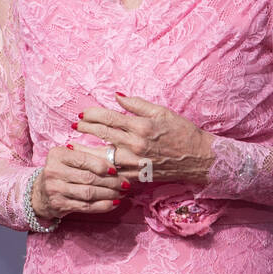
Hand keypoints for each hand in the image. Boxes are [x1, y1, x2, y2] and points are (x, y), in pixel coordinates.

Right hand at [31, 144, 123, 218]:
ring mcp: (55, 189)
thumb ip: (88, 156)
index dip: (103, 165)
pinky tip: (114, 203)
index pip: (84, 159)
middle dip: (111, 181)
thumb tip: (117, 159)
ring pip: (89, 193)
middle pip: (89, 177)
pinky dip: (102, 206)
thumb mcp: (69, 159)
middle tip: (125, 183)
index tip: (116, 170)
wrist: (40, 193)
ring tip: (122, 193)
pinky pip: (86, 206)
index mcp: (57, 155)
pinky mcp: (59, 205)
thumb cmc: (61, 172)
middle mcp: (53, 171)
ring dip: (109, 194)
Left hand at [75, 93, 215, 186]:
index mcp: (142, 126)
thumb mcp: (162, 112)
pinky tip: (90, 166)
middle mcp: (136, 145)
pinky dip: (100, 169)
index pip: (109, 118)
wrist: (197, 157)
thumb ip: (137, 104)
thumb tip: (117, 97)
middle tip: (75, 125)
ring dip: (87, 150)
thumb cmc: (182, 131)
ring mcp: (136, 163)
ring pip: (103, 157)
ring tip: (74, 146)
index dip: (93, 115)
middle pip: (103, 135)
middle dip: (86, 129)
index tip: (83, 113)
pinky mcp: (137, 176)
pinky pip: (114, 174)